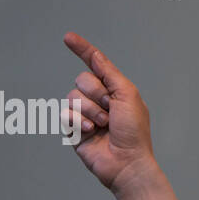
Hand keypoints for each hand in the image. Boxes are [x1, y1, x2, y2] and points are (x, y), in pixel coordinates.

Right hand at [63, 32, 157, 197]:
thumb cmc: (134, 132)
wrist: (126, 162)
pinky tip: (90, 132)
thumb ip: (109, 73)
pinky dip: (77, 121)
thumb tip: (95, 54)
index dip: (82, 50)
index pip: (95, 64)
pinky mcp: (74, 128)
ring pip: (72, 96)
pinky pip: (65, 113)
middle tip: (111, 111)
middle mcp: (99, 99)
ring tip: (103, 125)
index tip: (68, 37)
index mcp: (115, 89)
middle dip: (96, 94)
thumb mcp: (128, 95)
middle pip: (82, 79)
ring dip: (90, 111)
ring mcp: (86, 114)